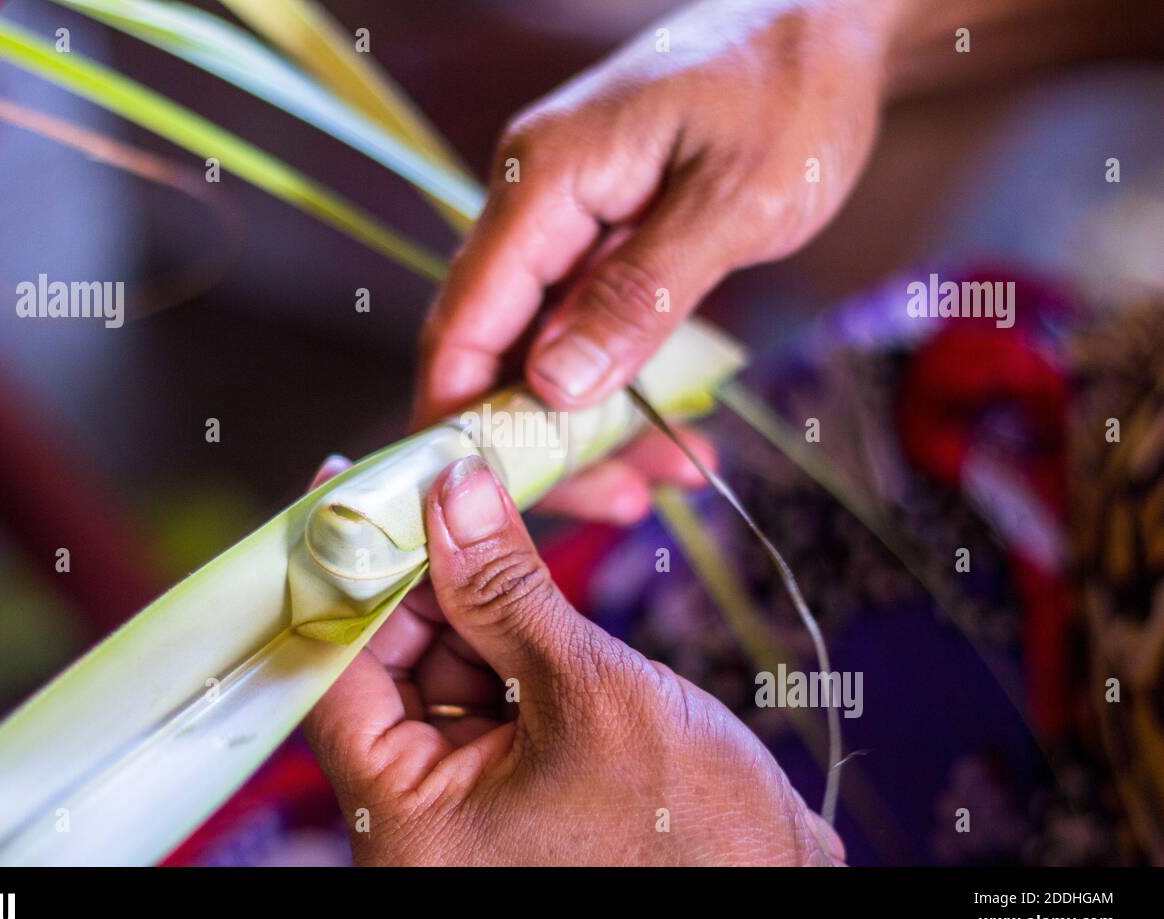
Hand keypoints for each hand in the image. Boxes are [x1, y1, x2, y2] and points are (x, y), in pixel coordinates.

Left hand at [303, 454, 843, 864]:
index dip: (351, 577)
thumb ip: (504, 589)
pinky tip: (527, 584)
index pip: (339, 679)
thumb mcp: (589, 691)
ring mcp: (472, 808)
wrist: (781, 892)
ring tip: (500, 524)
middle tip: (449, 490)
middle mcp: (424, 822)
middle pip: (389, 670)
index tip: (361, 493)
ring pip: (442, 674)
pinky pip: (487, 696)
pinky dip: (506, 638)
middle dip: (425, 578)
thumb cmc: (693, 836)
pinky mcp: (517, 788)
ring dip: (472, 601)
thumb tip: (451, 493)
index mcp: (409, 825)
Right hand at [414, 0, 895, 521]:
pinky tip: (667, 431)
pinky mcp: (602, 240)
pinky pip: (589, 329)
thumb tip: (552, 388)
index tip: (474, 499)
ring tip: (664, 478)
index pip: (466, 317)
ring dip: (592, 424)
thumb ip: (638, 295)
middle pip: (498, 347)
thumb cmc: (792, 92)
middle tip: (619, 503)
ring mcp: (567, 224)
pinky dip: (621, 386)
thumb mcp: (732, 202)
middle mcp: (537, 203)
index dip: (457, 414)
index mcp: (545, 180)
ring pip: (547, 349)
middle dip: (543, 439)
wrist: (829, 26)